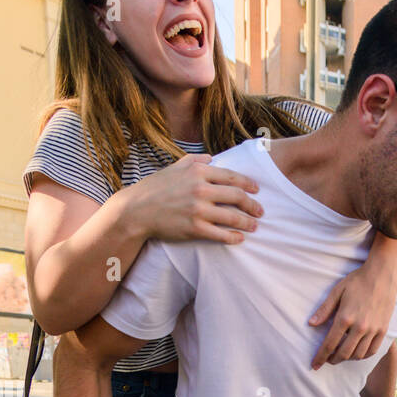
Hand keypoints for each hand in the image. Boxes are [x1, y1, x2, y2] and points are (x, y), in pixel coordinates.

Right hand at [130, 154, 264, 244]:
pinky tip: (239, 238)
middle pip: (237, 196)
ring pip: (232, 217)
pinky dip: (233, 237)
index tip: (257, 190)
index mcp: (198, 171)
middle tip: (260, 211)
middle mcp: (200, 189)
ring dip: (247, 222)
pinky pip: (220, 234)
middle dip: (252, 205)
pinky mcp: (194, 228)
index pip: (231, 176)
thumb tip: (212, 158)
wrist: (136, 210)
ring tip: (254, 226)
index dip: (248, 184)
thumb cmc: (155, 187)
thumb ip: (195, 160)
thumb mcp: (174, 166)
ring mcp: (198, 209)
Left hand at [309, 263, 396, 368]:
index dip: (320, 357)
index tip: (315, 365)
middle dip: (333, 360)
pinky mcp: (383, 330)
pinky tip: (357, 353)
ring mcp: (373, 330)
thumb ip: (324, 309)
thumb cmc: (358, 280)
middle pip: (343, 353)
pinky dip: (363, 356)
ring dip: (347, 358)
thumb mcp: (337, 291)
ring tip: (341, 355)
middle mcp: (359, 327)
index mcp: (345, 318)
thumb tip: (311, 324)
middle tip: (327, 360)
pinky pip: (372, 350)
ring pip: (358, 354)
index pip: (329, 344)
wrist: (383, 274)